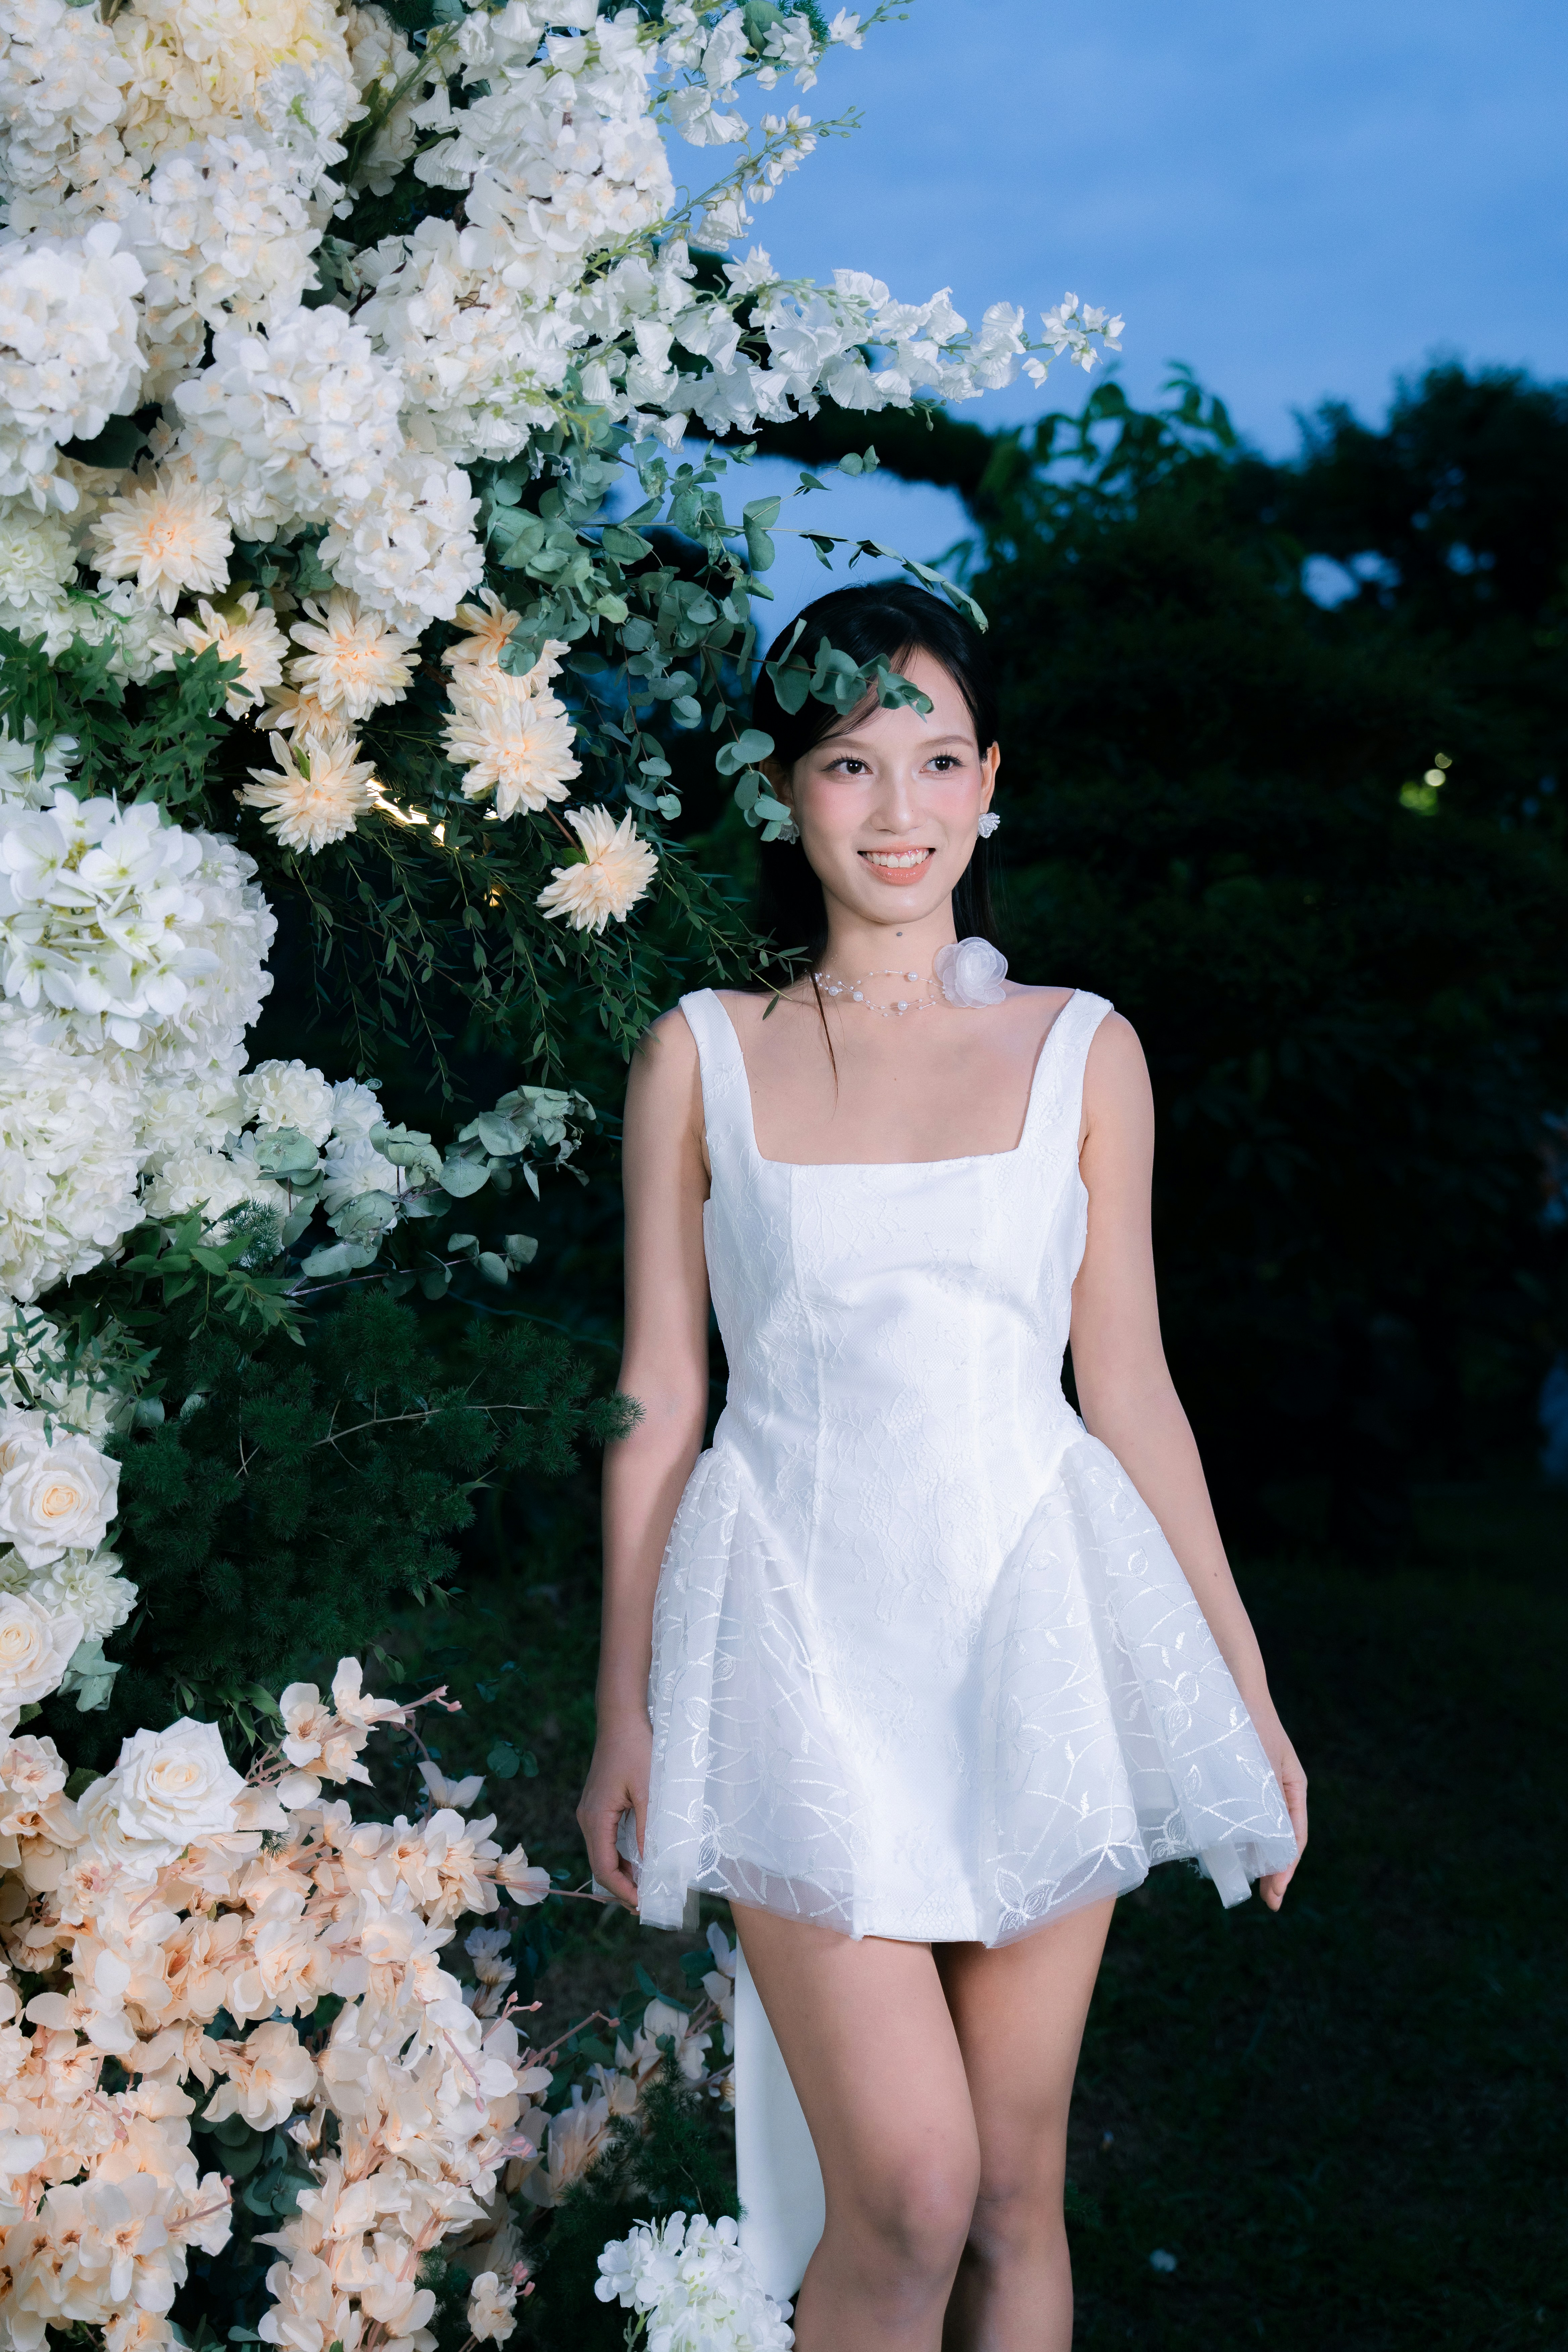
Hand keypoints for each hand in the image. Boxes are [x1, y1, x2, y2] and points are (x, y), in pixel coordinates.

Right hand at [576, 1712, 651, 1909]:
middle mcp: (587, 1819)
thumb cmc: (636, 1750)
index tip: (644, 1905)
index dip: (623, 1892)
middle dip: (622, 1889)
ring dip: (622, 1874)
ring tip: (646, 1890)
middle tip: (647, 1905)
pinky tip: (639, 1863)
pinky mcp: (598, 1806)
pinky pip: (606, 1840)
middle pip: (600, 1866)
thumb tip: (650, 1866)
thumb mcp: (648, 1791)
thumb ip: (647, 1830)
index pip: (604, 1868)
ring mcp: (590, 1813)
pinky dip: (621, 1857)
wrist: (621, 1719)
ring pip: (603, 1854)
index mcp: (595, 1818)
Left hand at [1251, 1704, 1307, 1910]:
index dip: (1286, 1867)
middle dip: (1276, 1871)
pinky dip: (1248, 1838)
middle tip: (1268, 1901)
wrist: (1232, 1684)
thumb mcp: (1261, 1760)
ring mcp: (1261, 1786)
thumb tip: (1272, 1840)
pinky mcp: (1242, 1782)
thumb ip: (1267, 1795)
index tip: (1275, 1893)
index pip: (1293, 1837)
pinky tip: (1237, 1853)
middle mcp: (1278, 1789)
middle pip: (1281, 1839)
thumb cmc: (1248, 1718)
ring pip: (1266, 1831)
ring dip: (1262, 1859)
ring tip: (1257, 1887)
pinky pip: (1250, 1816)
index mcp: (1292, 1786)